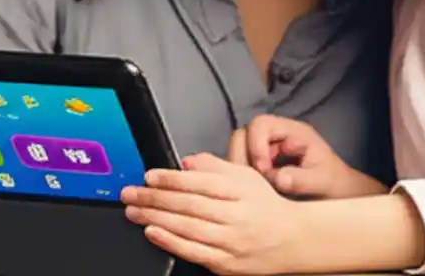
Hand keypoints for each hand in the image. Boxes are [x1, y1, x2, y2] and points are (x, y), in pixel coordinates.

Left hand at [121, 152, 303, 274]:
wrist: (294, 240)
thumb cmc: (266, 207)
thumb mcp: (247, 177)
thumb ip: (215, 166)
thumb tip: (185, 162)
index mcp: (241, 190)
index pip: (200, 182)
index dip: (171, 178)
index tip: (149, 176)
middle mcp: (236, 215)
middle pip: (189, 205)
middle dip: (154, 198)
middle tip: (131, 193)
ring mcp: (231, 241)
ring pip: (187, 228)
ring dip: (156, 218)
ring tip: (134, 210)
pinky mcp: (226, 263)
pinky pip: (193, 251)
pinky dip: (170, 242)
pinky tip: (152, 232)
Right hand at [234, 114, 384, 198]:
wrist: (338, 195)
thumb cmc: (334, 183)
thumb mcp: (323, 181)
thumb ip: (302, 179)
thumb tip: (279, 178)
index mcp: (292, 132)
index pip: (261, 124)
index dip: (256, 144)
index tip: (263, 170)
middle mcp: (274, 138)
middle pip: (242, 135)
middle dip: (243, 159)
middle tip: (254, 184)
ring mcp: (264, 152)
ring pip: (237, 153)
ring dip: (240, 171)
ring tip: (255, 191)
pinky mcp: (258, 168)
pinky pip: (239, 169)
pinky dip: (241, 180)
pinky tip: (254, 195)